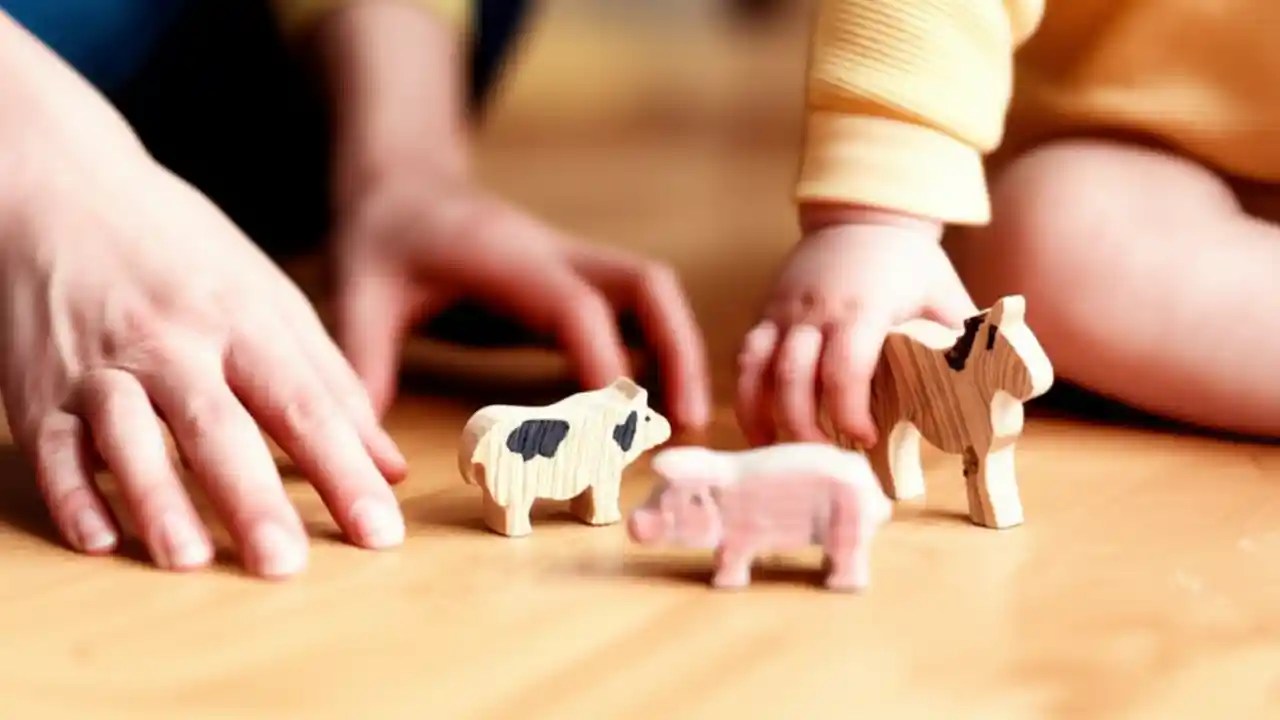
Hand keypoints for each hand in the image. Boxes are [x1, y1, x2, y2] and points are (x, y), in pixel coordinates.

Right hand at [0, 149, 407, 578]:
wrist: (64, 190)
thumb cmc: (183, 253)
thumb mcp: (270, 298)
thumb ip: (331, 383)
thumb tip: (389, 465)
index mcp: (240, 322)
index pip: (302, 406)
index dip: (343, 471)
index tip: (380, 531)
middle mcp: (171, 344)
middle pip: (217, 428)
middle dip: (251, 499)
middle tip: (285, 565)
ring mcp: (100, 366)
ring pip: (128, 437)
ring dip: (156, 500)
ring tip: (190, 559)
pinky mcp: (38, 388)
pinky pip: (52, 446)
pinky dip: (71, 492)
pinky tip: (98, 539)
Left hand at [329, 170, 711, 429]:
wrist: (403, 185)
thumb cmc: (384, 237)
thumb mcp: (357, 295)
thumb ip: (363, 364)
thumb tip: (366, 451)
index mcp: (505, 256)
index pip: (574, 306)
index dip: (603, 366)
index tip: (615, 431)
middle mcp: (553, 254)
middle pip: (648, 285)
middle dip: (678, 350)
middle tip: (689, 423)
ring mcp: (571, 265)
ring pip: (654, 295)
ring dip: (679, 352)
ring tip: (684, 423)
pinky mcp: (573, 284)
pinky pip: (634, 312)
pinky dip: (656, 353)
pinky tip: (653, 405)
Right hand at [736, 204, 975, 446]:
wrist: (862, 215)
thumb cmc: (909, 263)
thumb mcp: (946, 294)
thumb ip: (972, 339)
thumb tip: (1020, 385)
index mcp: (863, 308)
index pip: (844, 366)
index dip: (849, 409)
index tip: (865, 437)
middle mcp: (816, 311)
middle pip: (793, 376)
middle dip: (805, 425)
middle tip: (829, 457)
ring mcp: (785, 312)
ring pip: (758, 368)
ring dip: (767, 415)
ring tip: (786, 452)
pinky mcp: (766, 315)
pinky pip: (745, 358)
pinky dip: (747, 397)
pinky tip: (760, 428)